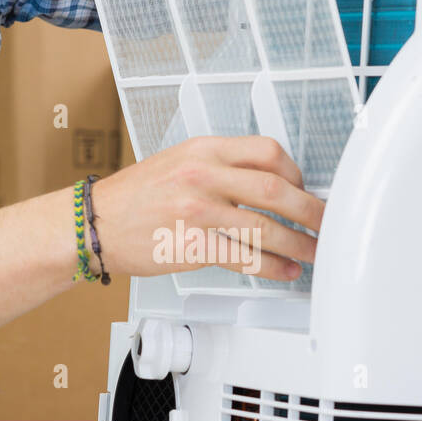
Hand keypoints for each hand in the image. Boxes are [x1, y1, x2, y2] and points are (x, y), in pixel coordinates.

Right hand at [89, 135, 321, 280]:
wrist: (94, 221)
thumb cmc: (134, 196)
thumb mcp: (177, 162)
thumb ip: (219, 167)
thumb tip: (268, 186)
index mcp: (201, 150)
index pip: (266, 151)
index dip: (296, 172)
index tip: (304, 188)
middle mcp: (201, 175)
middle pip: (275, 189)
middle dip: (311, 210)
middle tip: (327, 223)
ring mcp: (196, 210)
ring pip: (265, 228)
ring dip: (298, 244)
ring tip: (313, 253)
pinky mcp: (190, 244)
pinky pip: (244, 257)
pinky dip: (271, 267)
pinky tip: (283, 270)